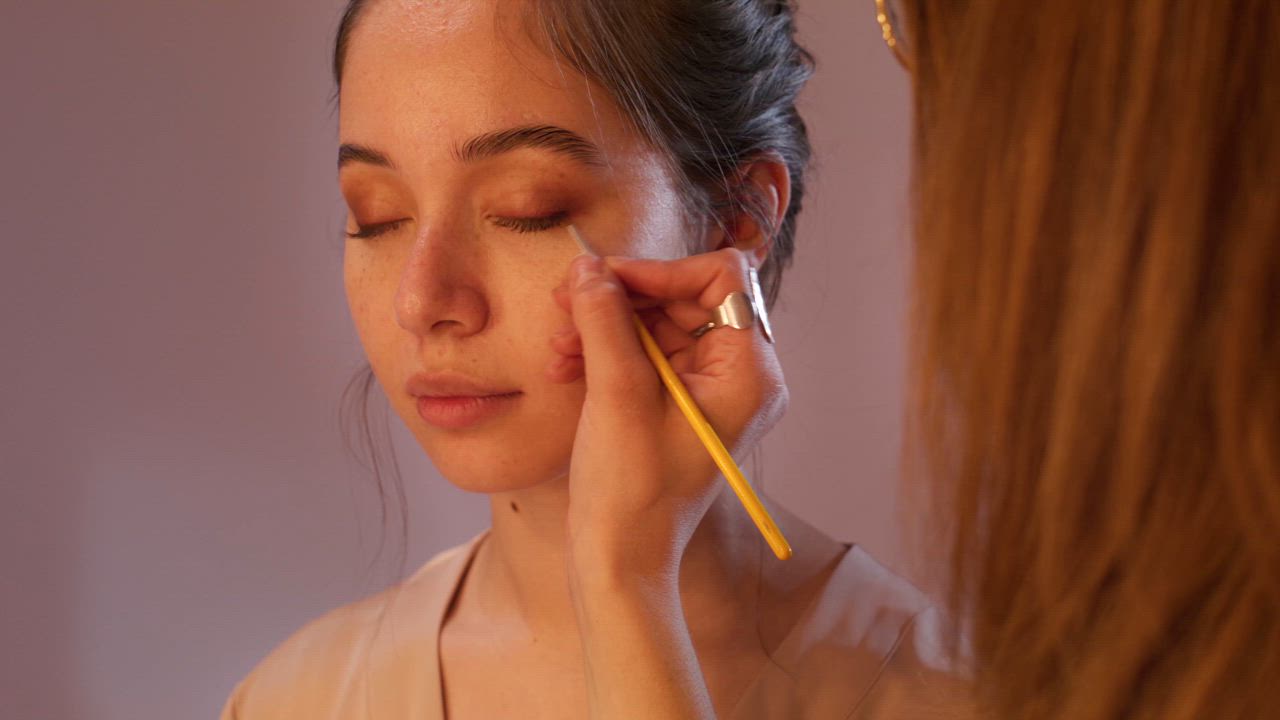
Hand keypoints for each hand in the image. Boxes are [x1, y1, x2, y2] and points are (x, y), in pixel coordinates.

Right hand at [549, 248, 787, 577]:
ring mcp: (708, 394)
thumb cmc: (631, 490)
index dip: (661, 271)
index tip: (606, 277)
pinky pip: (646, 357)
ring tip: (558, 345)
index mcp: (749, 373)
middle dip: (622, 300)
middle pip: (685, 300)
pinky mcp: (677, 408)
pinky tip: (565, 364)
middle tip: (565, 301)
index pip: (722, 280)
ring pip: (658, 327)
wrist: (619, 561)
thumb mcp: (617, 393)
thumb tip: (589, 267)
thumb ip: (606, 319)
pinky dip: (606, 353)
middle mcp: (739, 379)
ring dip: (604, 326)